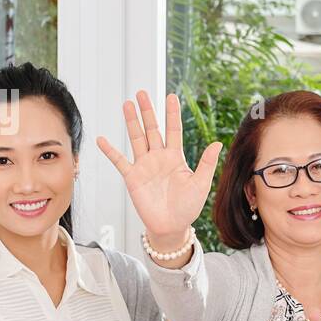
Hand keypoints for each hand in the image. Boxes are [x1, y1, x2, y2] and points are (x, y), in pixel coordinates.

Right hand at [97, 90, 221, 246]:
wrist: (171, 226)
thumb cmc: (188, 207)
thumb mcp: (200, 184)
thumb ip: (206, 163)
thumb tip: (217, 143)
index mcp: (176, 157)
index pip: (174, 130)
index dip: (172, 114)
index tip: (171, 96)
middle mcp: (159, 158)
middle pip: (152, 129)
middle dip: (148, 111)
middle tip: (142, 93)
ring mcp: (144, 166)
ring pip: (137, 138)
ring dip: (132, 122)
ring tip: (127, 104)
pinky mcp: (132, 177)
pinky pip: (119, 161)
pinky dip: (110, 150)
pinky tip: (102, 139)